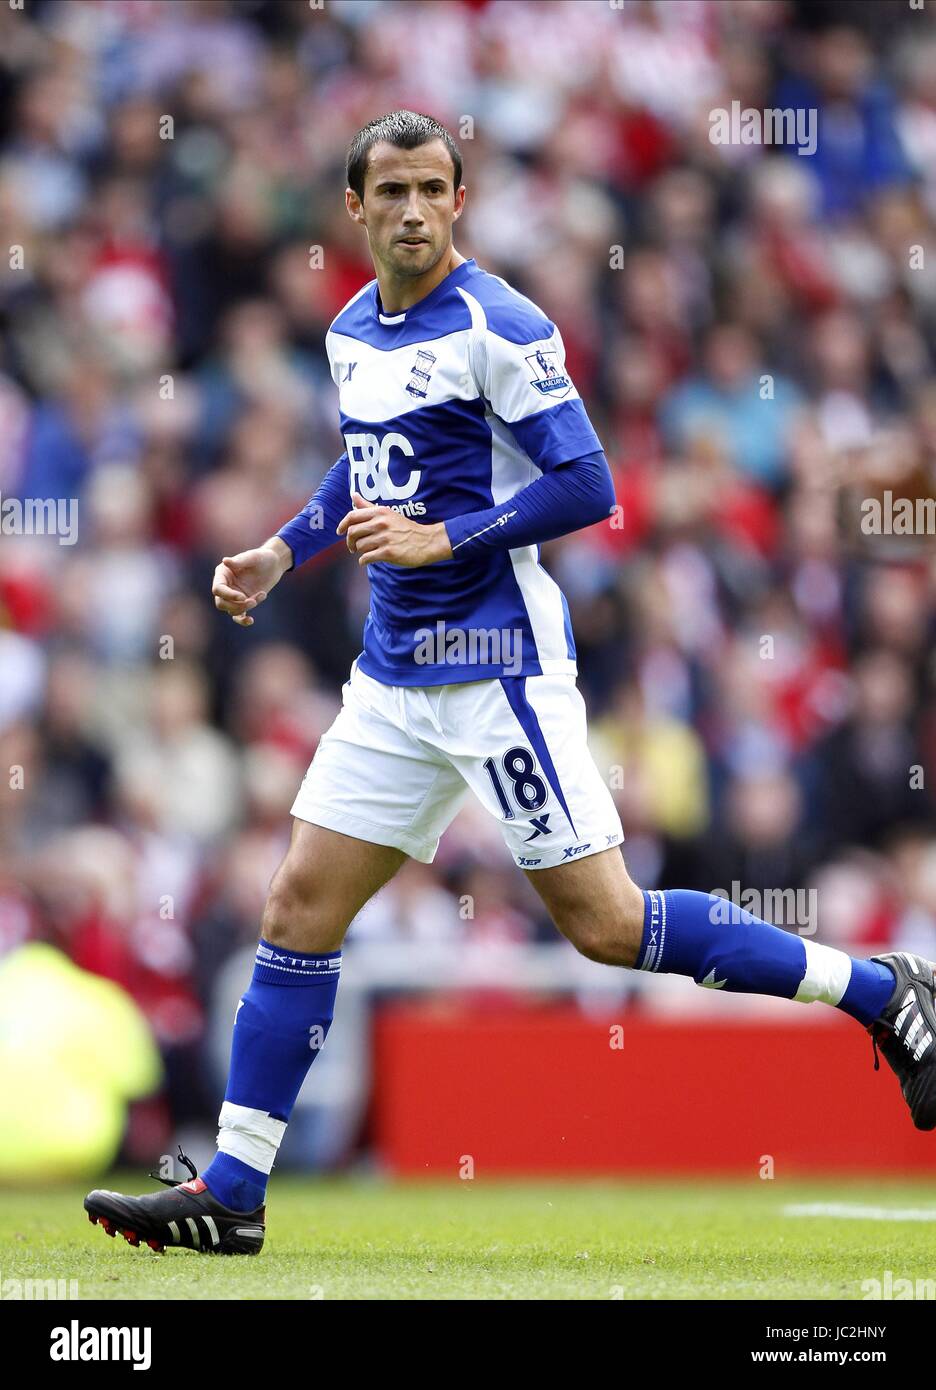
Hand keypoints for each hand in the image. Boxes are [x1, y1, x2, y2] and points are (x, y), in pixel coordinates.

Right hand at [212, 540, 289, 626]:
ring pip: (231, 610)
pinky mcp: (243, 603)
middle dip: (235, 606)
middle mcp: (225, 585)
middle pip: (220, 603)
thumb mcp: (252, 557)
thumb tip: (225, 561)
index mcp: (223, 574)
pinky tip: (251, 620)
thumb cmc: (262, 557)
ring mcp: (234, 596)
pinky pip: (238, 616)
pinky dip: (243, 620)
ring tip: (262, 595)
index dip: (228, 595)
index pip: (218, 589)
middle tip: (252, 602)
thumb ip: (239, 560)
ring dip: (246, 607)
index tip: (243, 597)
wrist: (274, 564)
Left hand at [337, 492, 452, 566]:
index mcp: (380, 512)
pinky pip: (366, 558)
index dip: (342, 524)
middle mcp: (381, 523)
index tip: (339, 531)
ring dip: (360, 551)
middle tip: (352, 547)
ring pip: (360, 546)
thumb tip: (353, 495)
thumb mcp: (388, 514)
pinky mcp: (388, 552)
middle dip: (349, 542)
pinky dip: (364, 561)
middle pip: (352, 532)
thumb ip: (368, 506)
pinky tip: (368, 560)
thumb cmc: (406, 529)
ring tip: (368, 552)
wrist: (426, 542)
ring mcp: (384, 538)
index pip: (352, 516)